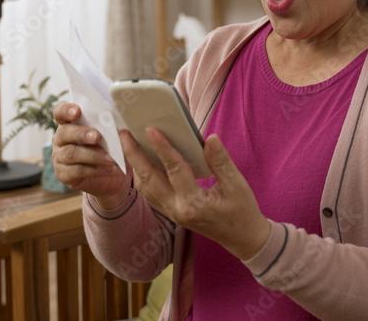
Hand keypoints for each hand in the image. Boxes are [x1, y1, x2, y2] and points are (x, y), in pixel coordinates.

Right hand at [51, 102, 130, 207]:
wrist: (115, 177)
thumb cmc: (111, 150)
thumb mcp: (114, 138)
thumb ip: (113, 133)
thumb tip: (119, 132)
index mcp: (70, 124)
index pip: (60, 112)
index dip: (66, 110)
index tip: (77, 111)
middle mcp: (61, 140)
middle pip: (64, 133)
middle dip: (81, 133)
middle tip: (97, 136)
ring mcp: (60, 157)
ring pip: (71, 153)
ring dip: (94, 155)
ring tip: (112, 158)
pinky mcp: (64, 174)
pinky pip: (77, 170)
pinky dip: (95, 170)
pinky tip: (108, 169)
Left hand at [120, 127, 269, 260]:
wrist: (242, 238)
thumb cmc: (242, 211)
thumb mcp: (237, 185)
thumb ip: (221, 162)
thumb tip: (210, 138)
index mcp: (194, 203)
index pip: (174, 170)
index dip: (162, 148)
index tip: (151, 129)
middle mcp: (177, 209)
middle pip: (149, 179)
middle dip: (134, 155)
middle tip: (124, 132)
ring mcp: (172, 212)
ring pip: (145, 187)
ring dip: (135, 164)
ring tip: (128, 142)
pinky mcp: (171, 212)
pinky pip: (150, 193)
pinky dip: (142, 175)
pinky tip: (140, 160)